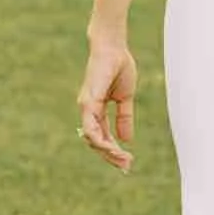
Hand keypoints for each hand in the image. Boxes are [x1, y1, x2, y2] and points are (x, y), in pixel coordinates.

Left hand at [79, 37, 136, 169]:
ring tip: (123, 159)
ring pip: (92, 138)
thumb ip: (124, 118)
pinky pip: (91, 126)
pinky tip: (112, 148)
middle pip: (96, 142)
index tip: (127, 162)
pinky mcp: (88, 101)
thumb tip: (127, 139)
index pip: (102, 137)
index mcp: (96, 110)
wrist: (114, 48)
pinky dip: (100, 139)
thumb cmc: (118, 67)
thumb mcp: (125, 98)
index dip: (113, 151)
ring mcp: (86, 107)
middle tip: (126, 167)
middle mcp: (88, 111)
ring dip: (108, 151)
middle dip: (111, 156)